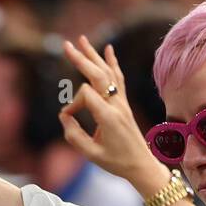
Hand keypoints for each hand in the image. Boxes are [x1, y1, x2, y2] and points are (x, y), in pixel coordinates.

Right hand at [58, 35, 156, 185]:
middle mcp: (117, 105)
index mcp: (108, 116)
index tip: (68, 118)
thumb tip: (64, 116)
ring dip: (93, 55)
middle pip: (97, 74)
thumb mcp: (91, 154)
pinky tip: (108, 49)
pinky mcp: (123, 104)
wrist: (141, 165)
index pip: (86, 95)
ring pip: (107, 72)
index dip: (72, 104)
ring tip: (81, 40)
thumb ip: (74, 135)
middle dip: (81, 59)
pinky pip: (118, 78)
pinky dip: (112, 62)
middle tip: (66, 45)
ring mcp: (122, 102)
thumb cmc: (116, 162)